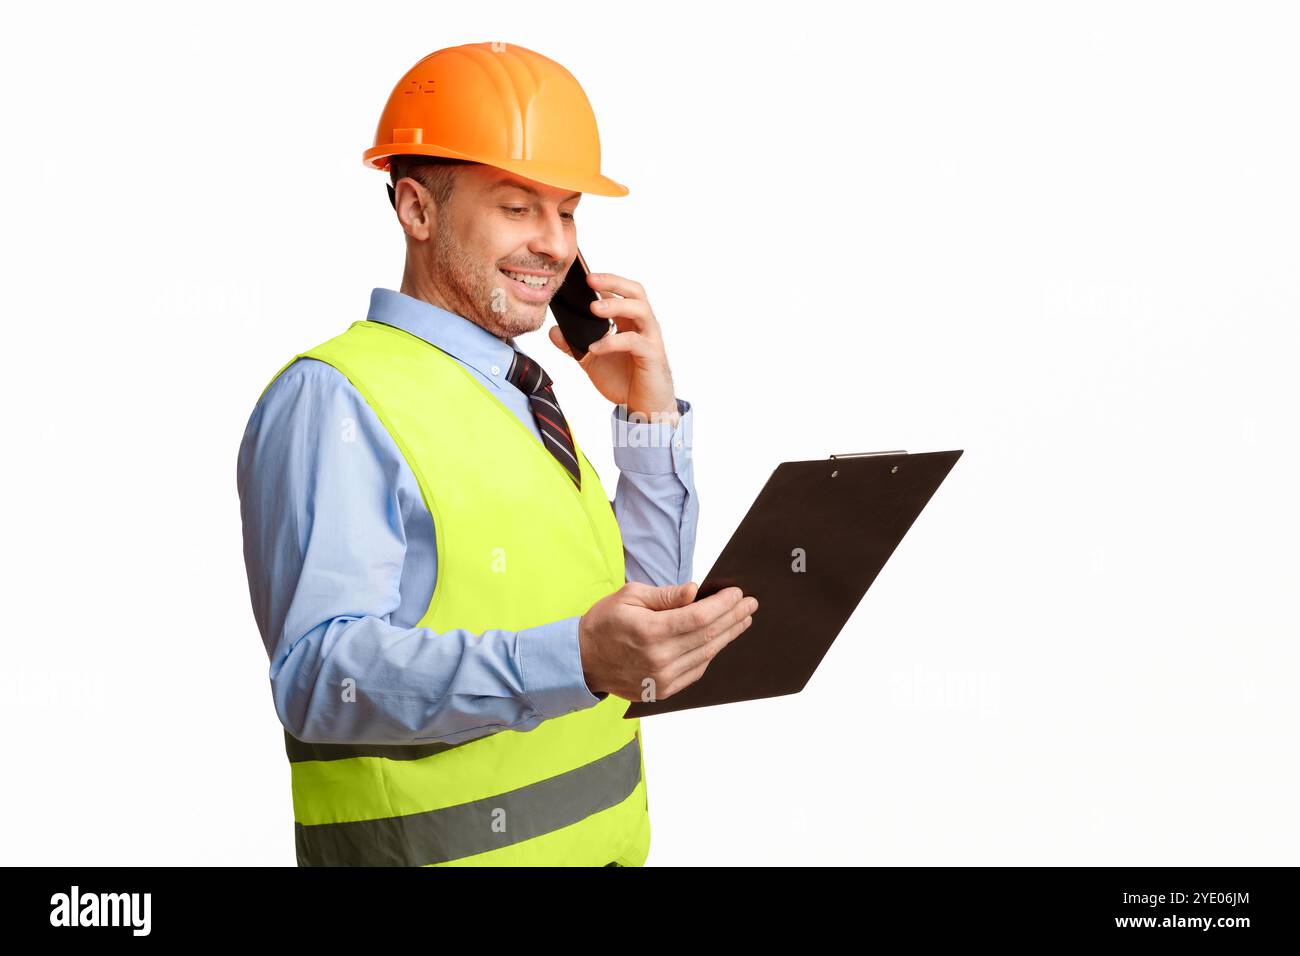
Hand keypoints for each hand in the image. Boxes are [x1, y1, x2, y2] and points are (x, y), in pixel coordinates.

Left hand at [548, 272, 679, 425]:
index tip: (581, 274)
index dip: (604, 281)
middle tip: (590, 280)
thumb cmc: (624, 380)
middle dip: (613, 282)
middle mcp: (642, 325)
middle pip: (635, 292)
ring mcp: (650, 338)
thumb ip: (573, 346)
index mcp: (629, 321)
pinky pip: (634, 342)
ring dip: (615, 305)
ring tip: (592, 308)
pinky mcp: (652, 355)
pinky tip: (595, 347)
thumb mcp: (592, 361)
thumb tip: (553, 331)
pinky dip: (612, 342)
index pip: (620, 292)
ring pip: (640, 309)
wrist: (644, 408)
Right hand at [578, 581, 758, 701]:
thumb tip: (695, 591)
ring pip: (707, 654)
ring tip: (742, 620)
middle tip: (750, 605)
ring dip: (728, 635)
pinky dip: (711, 653)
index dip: (723, 605)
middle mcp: (658, 658)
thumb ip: (665, 596)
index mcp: (649, 631)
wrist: (582, 660)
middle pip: (708, 635)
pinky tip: (720, 640)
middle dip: (733, 618)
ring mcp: (662, 677)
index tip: (737, 593)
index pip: (699, 616)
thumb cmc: (605, 623)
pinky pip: (697, 670)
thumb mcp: (630, 597)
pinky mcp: (663, 689)